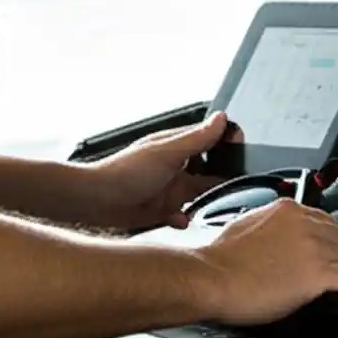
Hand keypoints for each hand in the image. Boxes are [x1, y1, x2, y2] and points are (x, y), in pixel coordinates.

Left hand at [89, 111, 238, 229]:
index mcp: (176, 147)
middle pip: (208, 169)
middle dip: (221, 175)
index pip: (208, 139)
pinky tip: (183, 219)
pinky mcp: (160, 210)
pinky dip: (185, 218)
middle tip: (235, 182)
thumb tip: (221, 118)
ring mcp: (168, 188)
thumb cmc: (126, 172)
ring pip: (197, 193)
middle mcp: (174, 166)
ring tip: (213, 204)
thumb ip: (197, 138)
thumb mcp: (167, 152)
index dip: (226, 142)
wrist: (96, 201)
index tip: (241, 148)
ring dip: (205, 199)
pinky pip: (181, 215)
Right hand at [194, 198, 337, 325]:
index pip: (325, 220)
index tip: (333, 250)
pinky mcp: (319, 274)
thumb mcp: (245, 226)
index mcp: (287, 210)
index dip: (333, 239)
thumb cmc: (219, 259)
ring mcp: (314, 248)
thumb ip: (268, 227)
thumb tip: (274, 239)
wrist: (210, 278)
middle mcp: (304, 224)